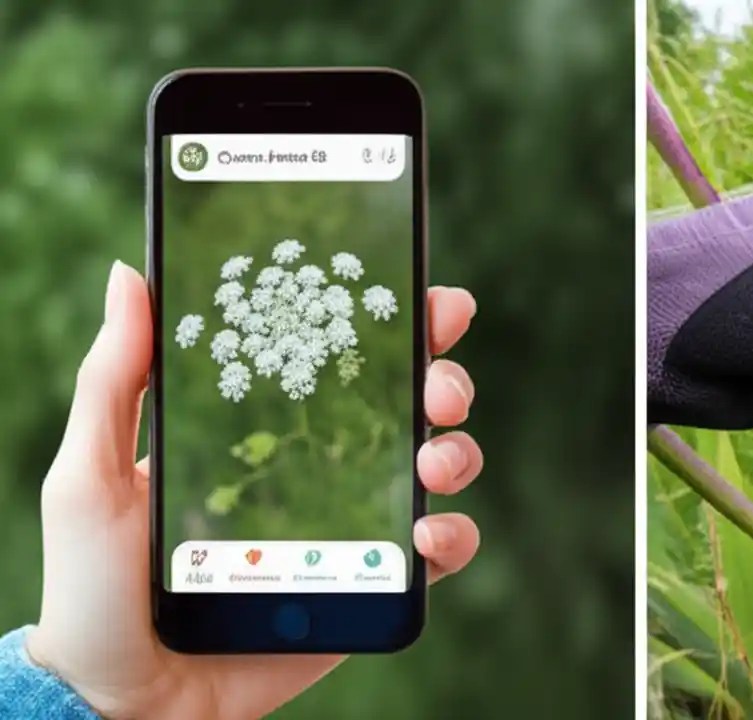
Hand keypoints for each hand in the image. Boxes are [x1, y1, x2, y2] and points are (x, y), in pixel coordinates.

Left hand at [25, 262, 482, 718]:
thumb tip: (130, 274)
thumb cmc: (95, 586)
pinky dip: (454, 534)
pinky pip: (440, 551)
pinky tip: (428, 532)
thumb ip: (114, 378)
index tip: (429, 301)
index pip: (343, 356)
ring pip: (440, 466)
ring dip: (458, 451)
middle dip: (445, 380)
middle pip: (411, 403)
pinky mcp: (373, 583)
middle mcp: (322, 463)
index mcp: (265, 422)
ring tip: (432, 463)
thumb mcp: (90, 473)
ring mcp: (354, 523)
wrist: (125, 698)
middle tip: (439, 388)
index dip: (397, 323)